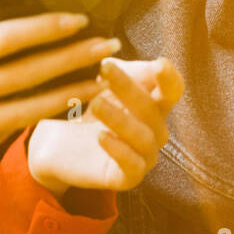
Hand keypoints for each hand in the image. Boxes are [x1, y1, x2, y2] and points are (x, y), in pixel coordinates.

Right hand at [0, 0, 118, 167]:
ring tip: (100, 80)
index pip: (9, 39)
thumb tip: (3, 1)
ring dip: (70, 94)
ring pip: (30, 110)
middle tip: (108, 47)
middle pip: (30, 74)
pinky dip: (38, 116)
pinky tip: (63, 102)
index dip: (48, 28)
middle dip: (75, 58)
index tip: (80, 19)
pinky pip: (10, 131)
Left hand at [27, 56, 184, 193]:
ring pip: (142, 136)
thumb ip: (121, 70)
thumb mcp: (103, 84)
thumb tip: (129, 56)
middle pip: (152, 108)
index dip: (169, 78)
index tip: (159, 63)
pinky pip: (132, 165)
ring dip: (120, 118)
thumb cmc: (90, 109)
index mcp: (156, 104)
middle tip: (104, 70)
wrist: (60, 146)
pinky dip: (119, 150)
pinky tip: (101, 136)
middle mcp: (157, 130)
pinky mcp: (129, 178)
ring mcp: (146, 155)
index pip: (173, 90)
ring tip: (95, 104)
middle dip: (129, 87)